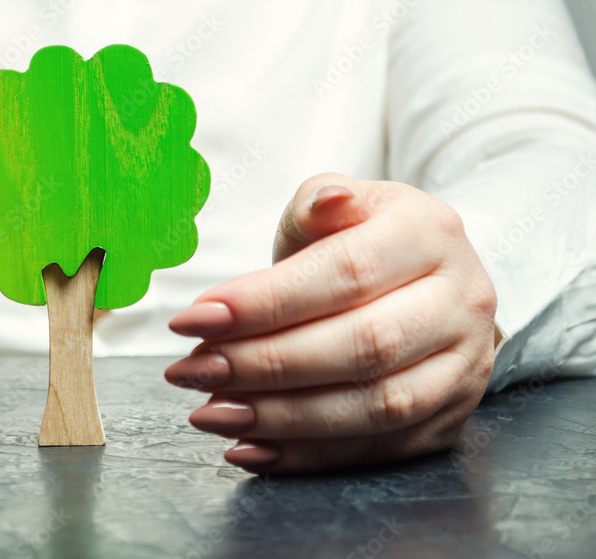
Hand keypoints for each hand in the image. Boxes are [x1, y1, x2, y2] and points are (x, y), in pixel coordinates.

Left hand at [165, 173, 497, 472]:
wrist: (425, 281)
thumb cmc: (362, 240)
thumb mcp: (338, 203)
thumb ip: (317, 203)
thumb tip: (323, 202)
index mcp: (430, 233)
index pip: (346, 273)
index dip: (265, 302)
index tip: (195, 319)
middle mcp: (461, 300)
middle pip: (362, 345)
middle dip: (264, 365)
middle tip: (195, 370)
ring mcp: (463, 366)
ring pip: (376, 406)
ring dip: (282, 418)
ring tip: (211, 413)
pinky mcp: (450, 418)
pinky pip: (379, 449)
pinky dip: (308, 456)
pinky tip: (250, 448)